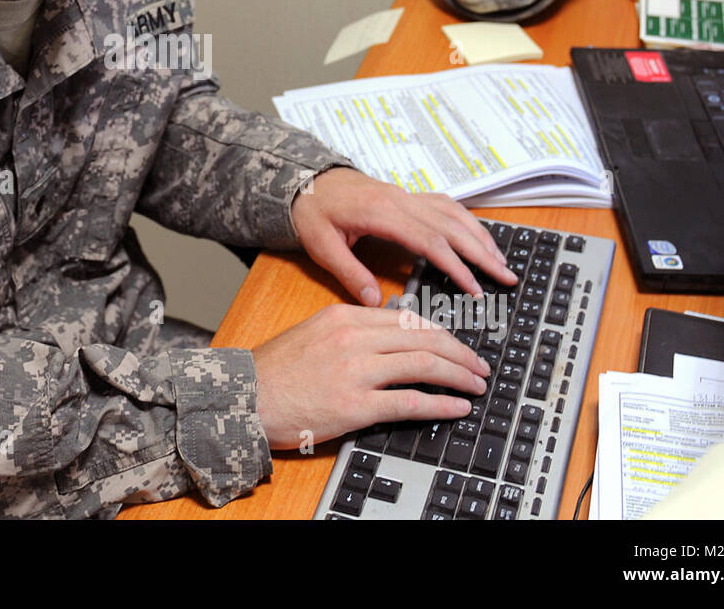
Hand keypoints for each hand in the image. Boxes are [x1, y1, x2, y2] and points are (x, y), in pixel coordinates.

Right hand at [252, 304, 489, 447]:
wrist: (244, 397)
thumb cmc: (275, 371)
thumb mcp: (313, 332)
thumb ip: (351, 330)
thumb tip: (390, 332)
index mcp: (344, 316)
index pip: (407, 319)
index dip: (441, 332)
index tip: (457, 344)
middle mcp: (353, 337)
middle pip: (423, 338)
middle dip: (459, 352)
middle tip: (479, 365)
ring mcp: (356, 371)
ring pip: (423, 364)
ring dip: (458, 375)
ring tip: (476, 384)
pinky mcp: (355, 405)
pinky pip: (409, 401)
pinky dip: (440, 404)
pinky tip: (457, 407)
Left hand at [290, 167, 515, 305]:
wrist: (307, 179)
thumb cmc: (313, 211)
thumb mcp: (321, 245)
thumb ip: (348, 272)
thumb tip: (375, 301)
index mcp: (382, 213)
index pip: (430, 241)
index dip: (456, 266)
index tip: (474, 289)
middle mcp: (401, 200)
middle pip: (452, 227)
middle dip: (482, 254)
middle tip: (507, 278)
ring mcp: (406, 195)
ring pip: (454, 214)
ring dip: (481, 237)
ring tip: (501, 262)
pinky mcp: (407, 196)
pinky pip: (445, 205)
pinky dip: (467, 222)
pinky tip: (478, 237)